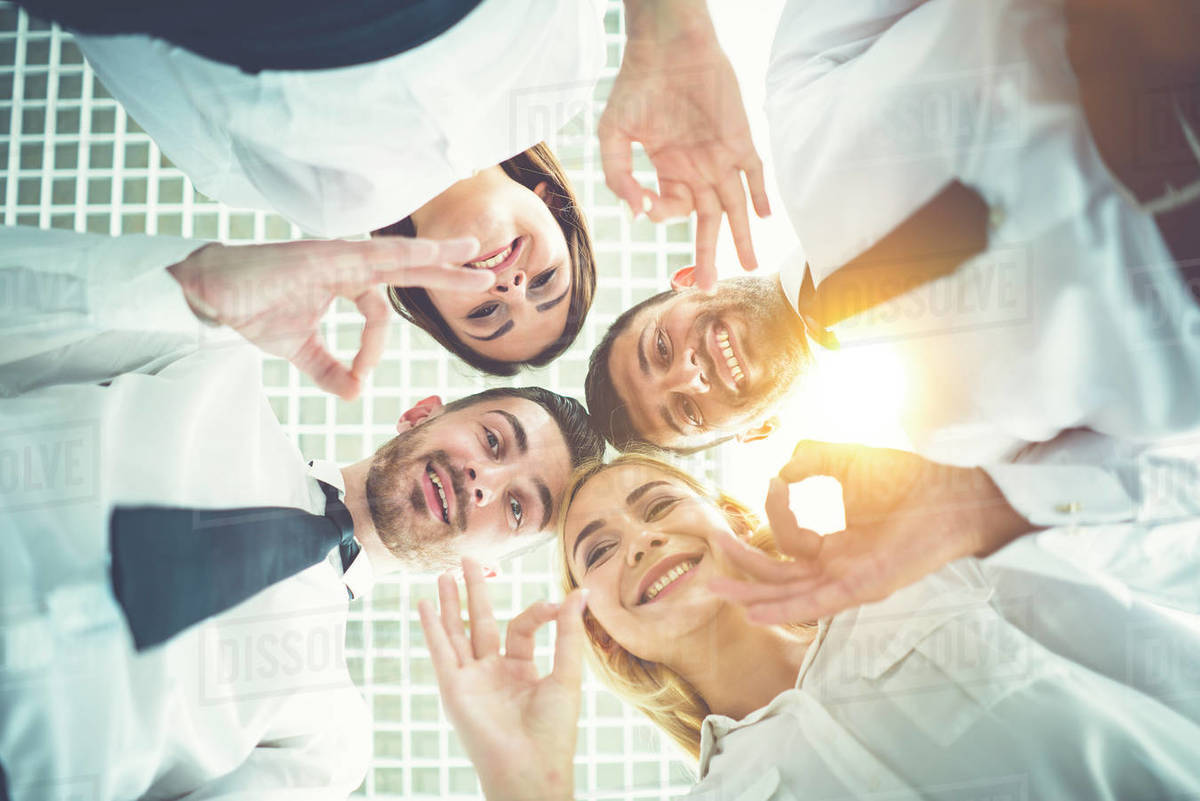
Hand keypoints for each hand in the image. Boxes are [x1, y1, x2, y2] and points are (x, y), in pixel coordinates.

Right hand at [167, 236, 488, 399]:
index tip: (359, 378)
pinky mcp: (323, 254)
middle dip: (447, 271)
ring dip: (435, 254)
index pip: (378, 311)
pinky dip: (400, 252)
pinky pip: (370, 253)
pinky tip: (428, 252)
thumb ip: (328, 368)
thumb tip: (354, 395)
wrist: (207, 292)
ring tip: (470, 252)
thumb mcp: (299, 349)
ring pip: (397, 253)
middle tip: (485, 274)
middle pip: (408, 266)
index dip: (373, 348)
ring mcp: (336, 254)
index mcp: (343, 279)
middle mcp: (346, 262)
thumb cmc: (250, 309)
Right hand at [418, 557, 585, 800]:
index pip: (521, 626)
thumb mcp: (567, 674)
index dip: (537, 611)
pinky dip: (432, 628)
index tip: (556, 605)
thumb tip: (581, 594)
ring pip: (457, 632)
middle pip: (481, 622)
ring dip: (449, 603)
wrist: (532, 767)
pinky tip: (424, 604)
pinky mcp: (454, 689)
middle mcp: (493, 673)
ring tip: (443, 574)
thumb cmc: (554, 731)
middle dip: (475, 591)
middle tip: (468, 559)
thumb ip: (569, 633)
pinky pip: (441, 652)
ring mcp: (472, 680)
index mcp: (521, 671)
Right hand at [599, 1, 769, 290]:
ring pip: (735, 206)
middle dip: (706, 255)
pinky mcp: (740, 138)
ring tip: (749, 264)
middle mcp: (697, 169)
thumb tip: (635, 214)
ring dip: (742, 236)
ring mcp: (720, 156)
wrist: (666, 47)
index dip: (660, 216)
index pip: (672, 210)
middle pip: (707, 222)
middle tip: (705, 286)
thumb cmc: (636, 87)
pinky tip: (765, 216)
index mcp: (669, 170)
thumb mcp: (612, 135)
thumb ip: (618, 176)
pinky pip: (755, 172)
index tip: (645, 204)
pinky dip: (761, 193)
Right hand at [710, 441, 1034, 622]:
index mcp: (838, 546)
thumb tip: (782, 468)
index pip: (790, 540)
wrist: (951, 489)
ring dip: (752, 594)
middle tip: (713, 549)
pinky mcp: (864, 588)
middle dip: (744, 568)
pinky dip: (786, 611)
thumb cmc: (909, 478)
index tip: (777, 480)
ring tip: (717, 588)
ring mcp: (851, 581)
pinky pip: (818, 604)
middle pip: (781, 577)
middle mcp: (840, 568)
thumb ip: (811, 459)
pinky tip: (757, 614)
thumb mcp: (847, 460)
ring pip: (791, 594)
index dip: (776, 511)